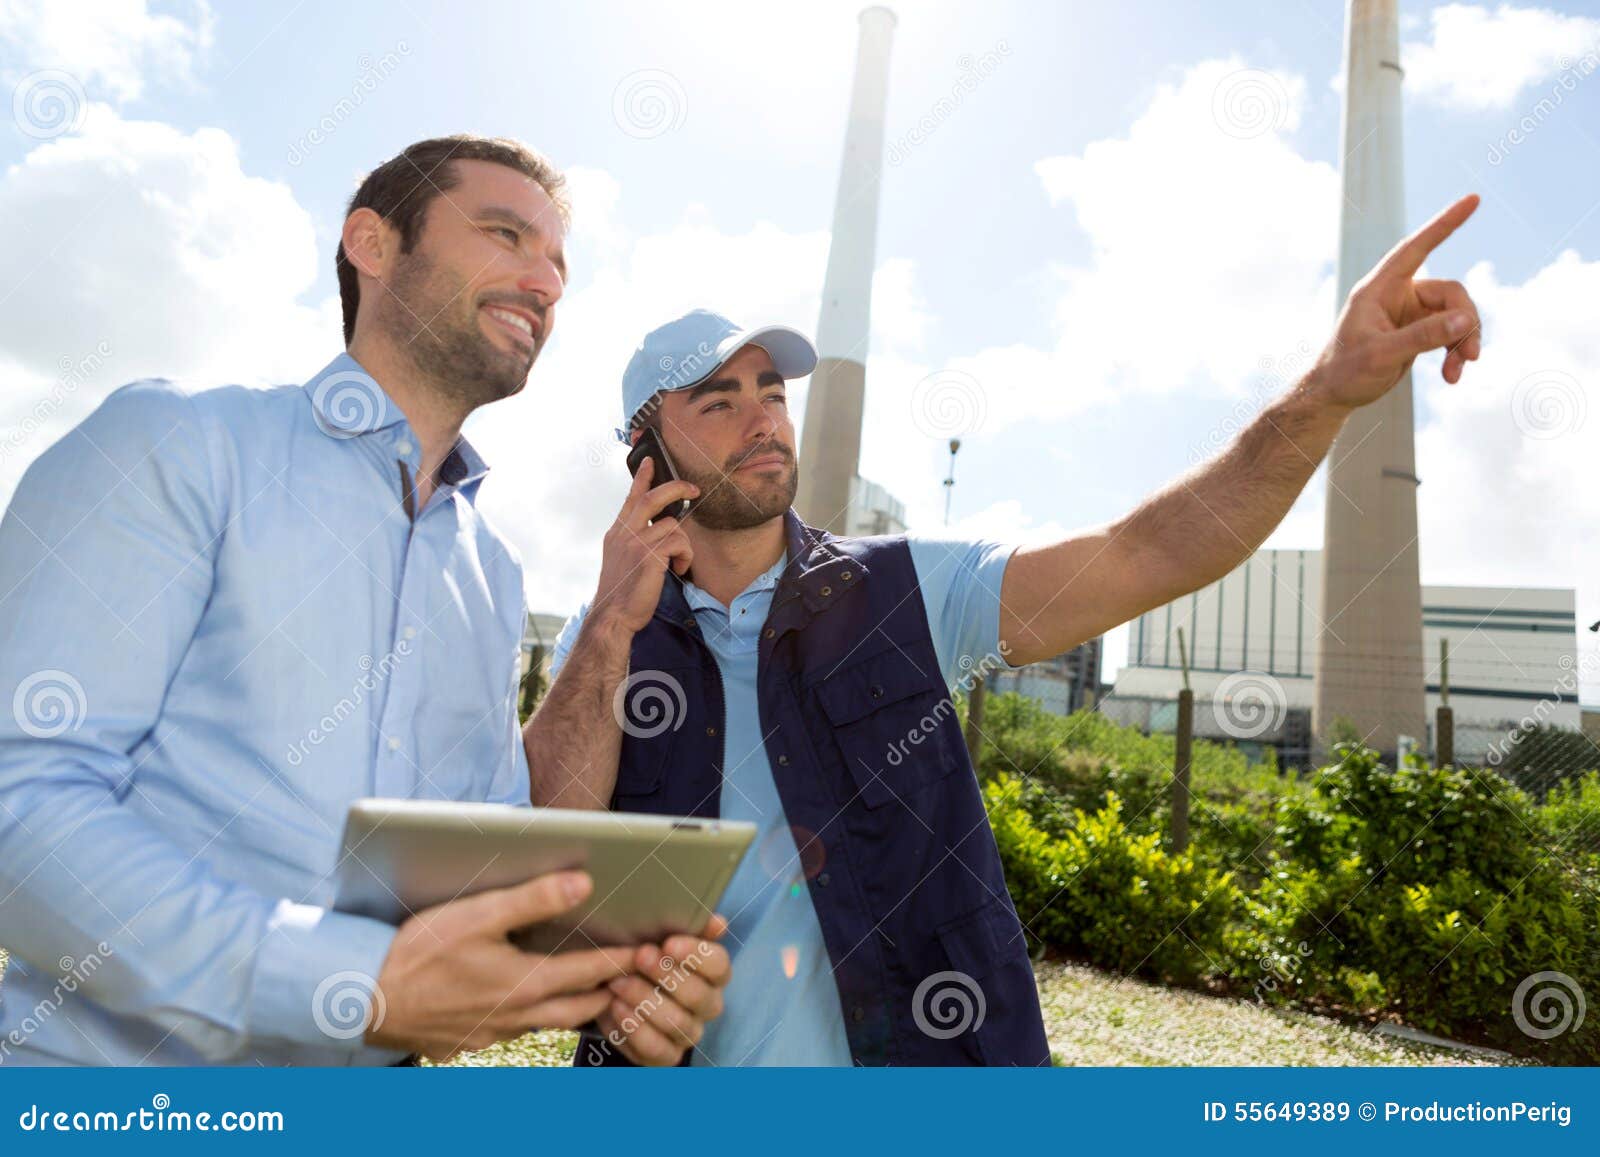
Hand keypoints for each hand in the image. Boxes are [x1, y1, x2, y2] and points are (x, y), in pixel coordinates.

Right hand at [366, 871, 636, 1060]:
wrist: (363, 999)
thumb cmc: (417, 953)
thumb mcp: (477, 915)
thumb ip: (533, 899)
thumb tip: (582, 884)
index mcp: (526, 983)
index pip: (592, 972)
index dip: (624, 960)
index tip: (650, 951)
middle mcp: (518, 1015)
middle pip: (582, 1008)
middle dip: (610, 991)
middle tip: (630, 974)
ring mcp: (495, 1034)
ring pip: (551, 1023)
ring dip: (575, 1005)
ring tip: (589, 987)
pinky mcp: (471, 1042)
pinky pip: (517, 1031)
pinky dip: (536, 1015)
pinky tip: (527, 999)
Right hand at [591, 456, 698, 635]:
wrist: (613, 616)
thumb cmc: (622, 593)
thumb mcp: (621, 560)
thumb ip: (634, 542)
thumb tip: (659, 530)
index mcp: (617, 533)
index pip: (631, 498)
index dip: (642, 478)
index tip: (651, 461)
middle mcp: (624, 534)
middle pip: (652, 498)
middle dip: (676, 488)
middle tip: (693, 488)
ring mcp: (636, 544)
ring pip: (673, 525)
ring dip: (684, 543)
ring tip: (679, 561)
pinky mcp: (649, 557)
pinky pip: (679, 543)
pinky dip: (685, 556)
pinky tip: (680, 568)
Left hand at [595, 915, 731, 1065]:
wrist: (616, 989)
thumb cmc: (647, 958)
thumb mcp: (662, 936)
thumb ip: (690, 927)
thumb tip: (719, 922)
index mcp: (714, 974)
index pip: (719, 965)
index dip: (697, 955)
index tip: (669, 943)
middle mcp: (708, 1006)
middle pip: (698, 996)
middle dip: (666, 976)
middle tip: (639, 957)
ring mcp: (689, 1033)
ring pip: (675, 1022)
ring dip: (644, 1000)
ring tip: (617, 983)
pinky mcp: (667, 1056)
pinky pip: (655, 1048)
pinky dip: (633, 1028)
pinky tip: (615, 1008)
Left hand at [1307, 193, 1482, 411]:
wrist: (1333, 395)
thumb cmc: (1346, 372)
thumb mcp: (1383, 354)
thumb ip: (1423, 336)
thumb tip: (1465, 319)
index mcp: (1379, 288)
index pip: (1416, 247)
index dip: (1445, 223)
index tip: (1473, 199)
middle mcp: (1396, 294)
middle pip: (1450, 293)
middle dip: (1466, 322)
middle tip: (1471, 354)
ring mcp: (1409, 311)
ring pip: (1456, 314)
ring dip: (1463, 341)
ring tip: (1457, 371)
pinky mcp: (1417, 329)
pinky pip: (1450, 332)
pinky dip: (1455, 351)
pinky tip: (1451, 375)